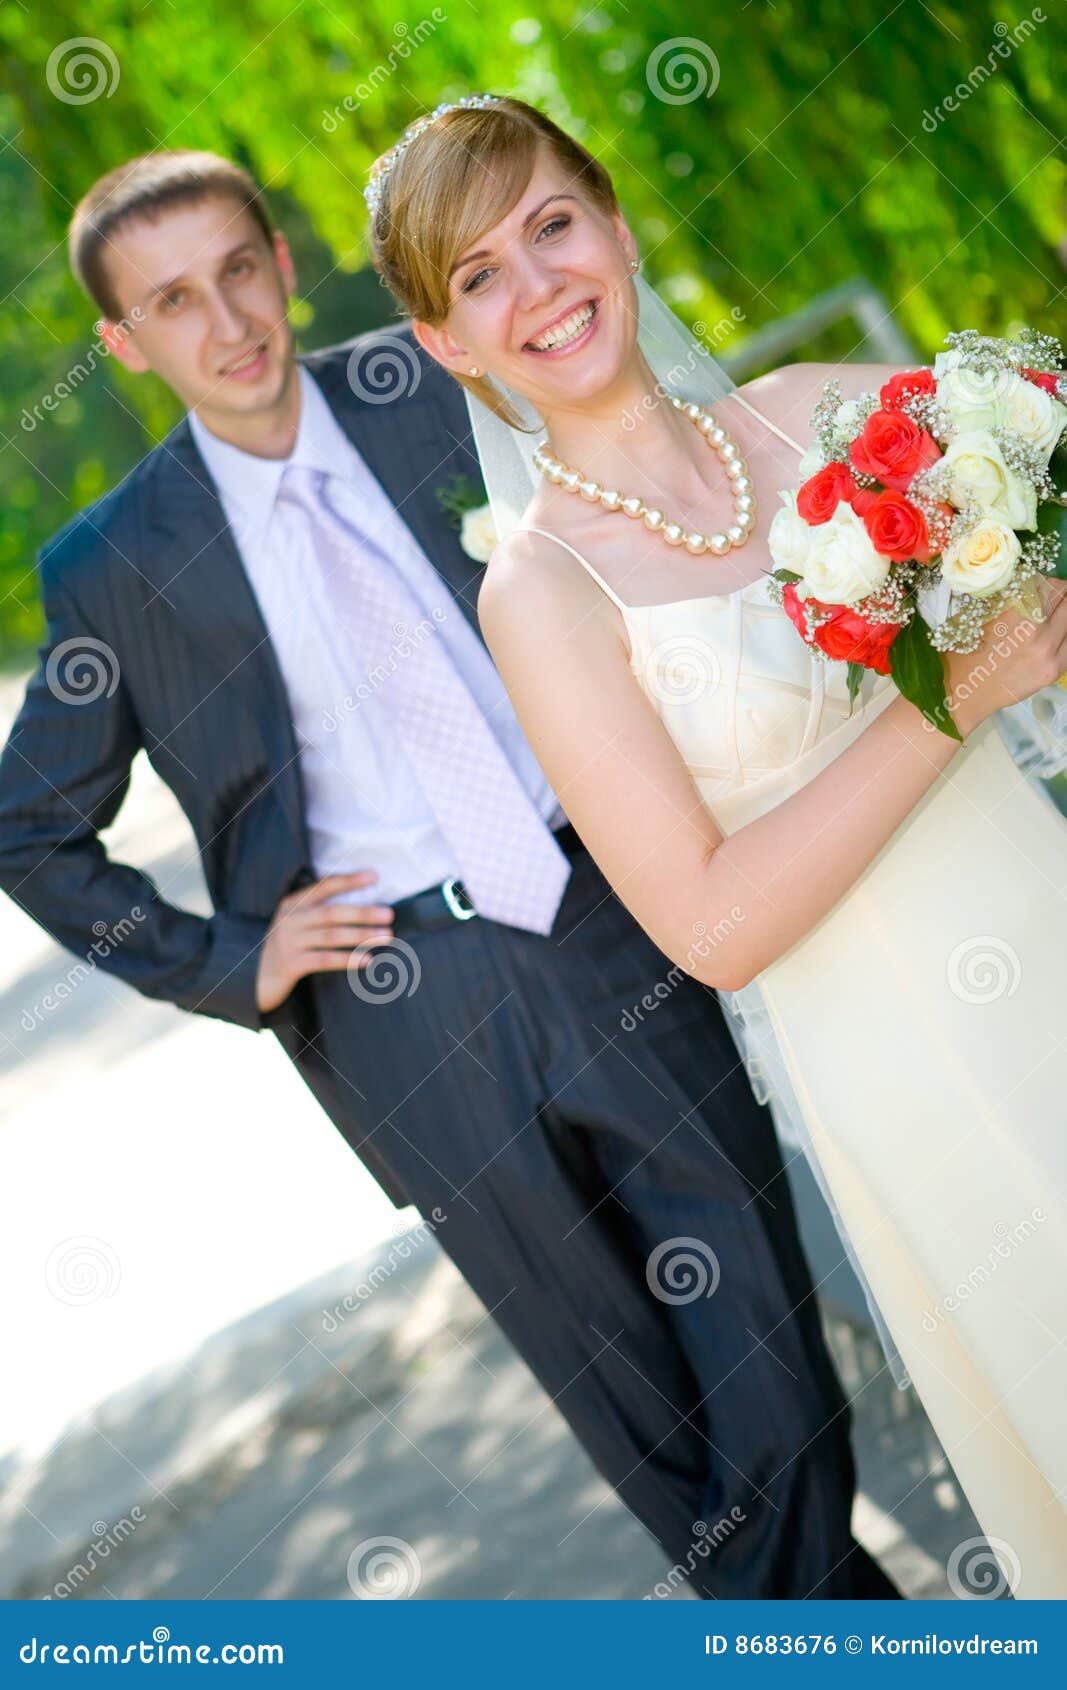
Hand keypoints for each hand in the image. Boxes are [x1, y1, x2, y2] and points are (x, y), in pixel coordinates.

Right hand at [255, 871, 394, 1012]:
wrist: (252, 977)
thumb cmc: (286, 947)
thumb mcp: (295, 924)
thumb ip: (318, 913)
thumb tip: (365, 909)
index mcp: (292, 904)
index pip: (325, 887)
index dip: (350, 880)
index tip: (375, 876)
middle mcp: (290, 919)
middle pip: (332, 912)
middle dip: (363, 912)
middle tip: (389, 914)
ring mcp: (289, 942)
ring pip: (331, 936)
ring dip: (361, 935)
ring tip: (387, 935)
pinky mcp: (291, 964)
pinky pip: (324, 960)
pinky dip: (348, 959)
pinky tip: (368, 960)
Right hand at [943, 578, 1066, 736]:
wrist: (960, 693)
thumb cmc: (963, 650)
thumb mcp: (980, 613)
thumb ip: (1010, 594)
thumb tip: (1031, 577)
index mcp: (1015, 605)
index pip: (1049, 578)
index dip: (1047, 575)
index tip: (1044, 577)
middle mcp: (1037, 625)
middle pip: (1064, 593)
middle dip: (1059, 591)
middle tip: (1051, 594)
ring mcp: (1050, 649)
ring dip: (1063, 611)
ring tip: (1053, 614)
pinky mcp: (1055, 669)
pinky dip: (1066, 634)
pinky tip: (1054, 633)